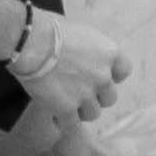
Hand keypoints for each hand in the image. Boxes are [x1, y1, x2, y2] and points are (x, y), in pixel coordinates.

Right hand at [8, 9, 132, 119]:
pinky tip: (56, 118)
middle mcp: (103, 75)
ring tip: (66, 105)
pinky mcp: (67, 108)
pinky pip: (72, 126)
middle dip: (96, 96)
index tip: (100, 76)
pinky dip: (64, 124)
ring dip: (81, 111)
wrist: (31, 43)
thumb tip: (83, 54)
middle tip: (79, 91)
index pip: (124, 71)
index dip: (112, 76)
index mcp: (109, 52)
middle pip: (110, 97)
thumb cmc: (49, 29)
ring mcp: (86, 93)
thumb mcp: (80, 32)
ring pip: (93, 113)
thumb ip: (89, 49)